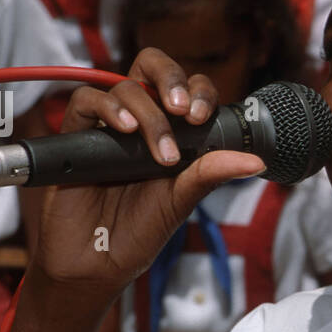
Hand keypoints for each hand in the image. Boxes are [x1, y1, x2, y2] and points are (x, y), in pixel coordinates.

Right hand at [30, 49, 266, 296]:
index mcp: (171, 133)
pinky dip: (106, 107)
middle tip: (182, 109)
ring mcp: (108, 127)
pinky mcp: (76, 135)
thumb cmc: (138, 232)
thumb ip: (211, 174)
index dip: (198, 91)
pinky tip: (123, 129)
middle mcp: (140, 123)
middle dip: (171, 77)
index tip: (201, 117)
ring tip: (158, 152)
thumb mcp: (181, 201)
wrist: (97, 264)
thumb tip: (255, 161)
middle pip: (152, 67)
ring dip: (147, 113)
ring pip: (125, 86)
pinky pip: (86, 101)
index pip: (188, 90)